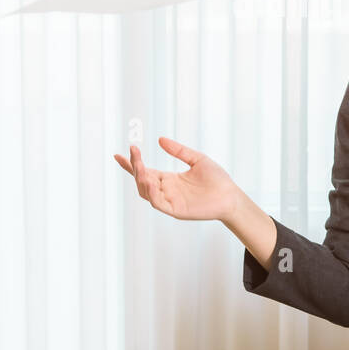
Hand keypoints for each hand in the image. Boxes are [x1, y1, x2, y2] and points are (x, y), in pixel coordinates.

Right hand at [113, 137, 239, 222]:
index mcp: (169, 179)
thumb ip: (178, 151)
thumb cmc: (216, 179)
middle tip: (134, 153)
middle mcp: (166, 190)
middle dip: (135, 167)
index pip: (145, 171)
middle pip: (141, 180)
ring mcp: (169, 201)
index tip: (118, 154)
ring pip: (145, 192)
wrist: (230, 195)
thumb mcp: (196, 159)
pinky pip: (157, 203)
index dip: (131, 164)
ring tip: (142, 166)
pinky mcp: (175, 210)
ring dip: (140, 179)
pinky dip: (151, 193)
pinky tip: (150, 181)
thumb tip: (160, 139)